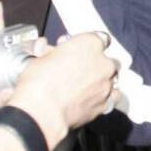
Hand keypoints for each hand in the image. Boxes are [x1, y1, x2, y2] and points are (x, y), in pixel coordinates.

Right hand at [7, 33, 118, 149]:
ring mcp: (107, 84)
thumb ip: (51, 53)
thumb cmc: (38, 82)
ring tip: (85, 86)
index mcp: (89, 43)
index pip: (100, 38)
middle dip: (96, 64)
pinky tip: (91, 100)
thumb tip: (48, 51)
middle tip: (78, 70)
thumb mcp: (39, 58)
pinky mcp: (106, 103)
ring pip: (112, 79)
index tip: (80, 50)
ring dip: (101, 80)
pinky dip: (104, 98)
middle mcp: (103, 62)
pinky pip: (110, 98)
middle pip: (107, 60)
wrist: (42, 112)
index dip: (89, 45)